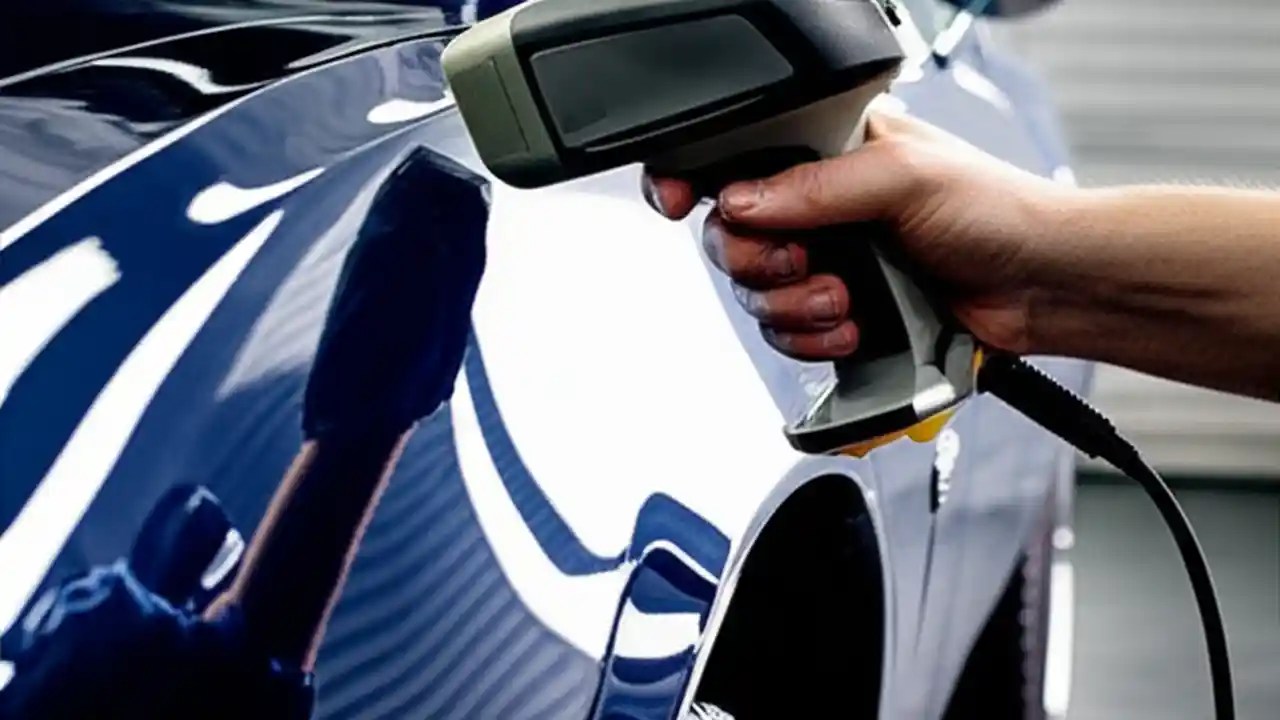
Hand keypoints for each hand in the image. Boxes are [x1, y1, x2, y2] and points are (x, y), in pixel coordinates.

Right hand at [642, 109, 1071, 360]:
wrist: (1042, 288)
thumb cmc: (997, 212)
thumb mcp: (904, 176)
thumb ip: (816, 187)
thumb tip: (741, 200)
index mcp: (826, 152)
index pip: (734, 155)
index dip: (693, 179)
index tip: (680, 204)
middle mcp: (816, 207)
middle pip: (730, 236)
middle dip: (757, 260)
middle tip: (802, 262)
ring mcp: (825, 262)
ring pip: (755, 293)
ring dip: (793, 307)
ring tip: (843, 301)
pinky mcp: (838, 314)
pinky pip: (786, 336)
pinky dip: (811, 340)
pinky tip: (852, 328)